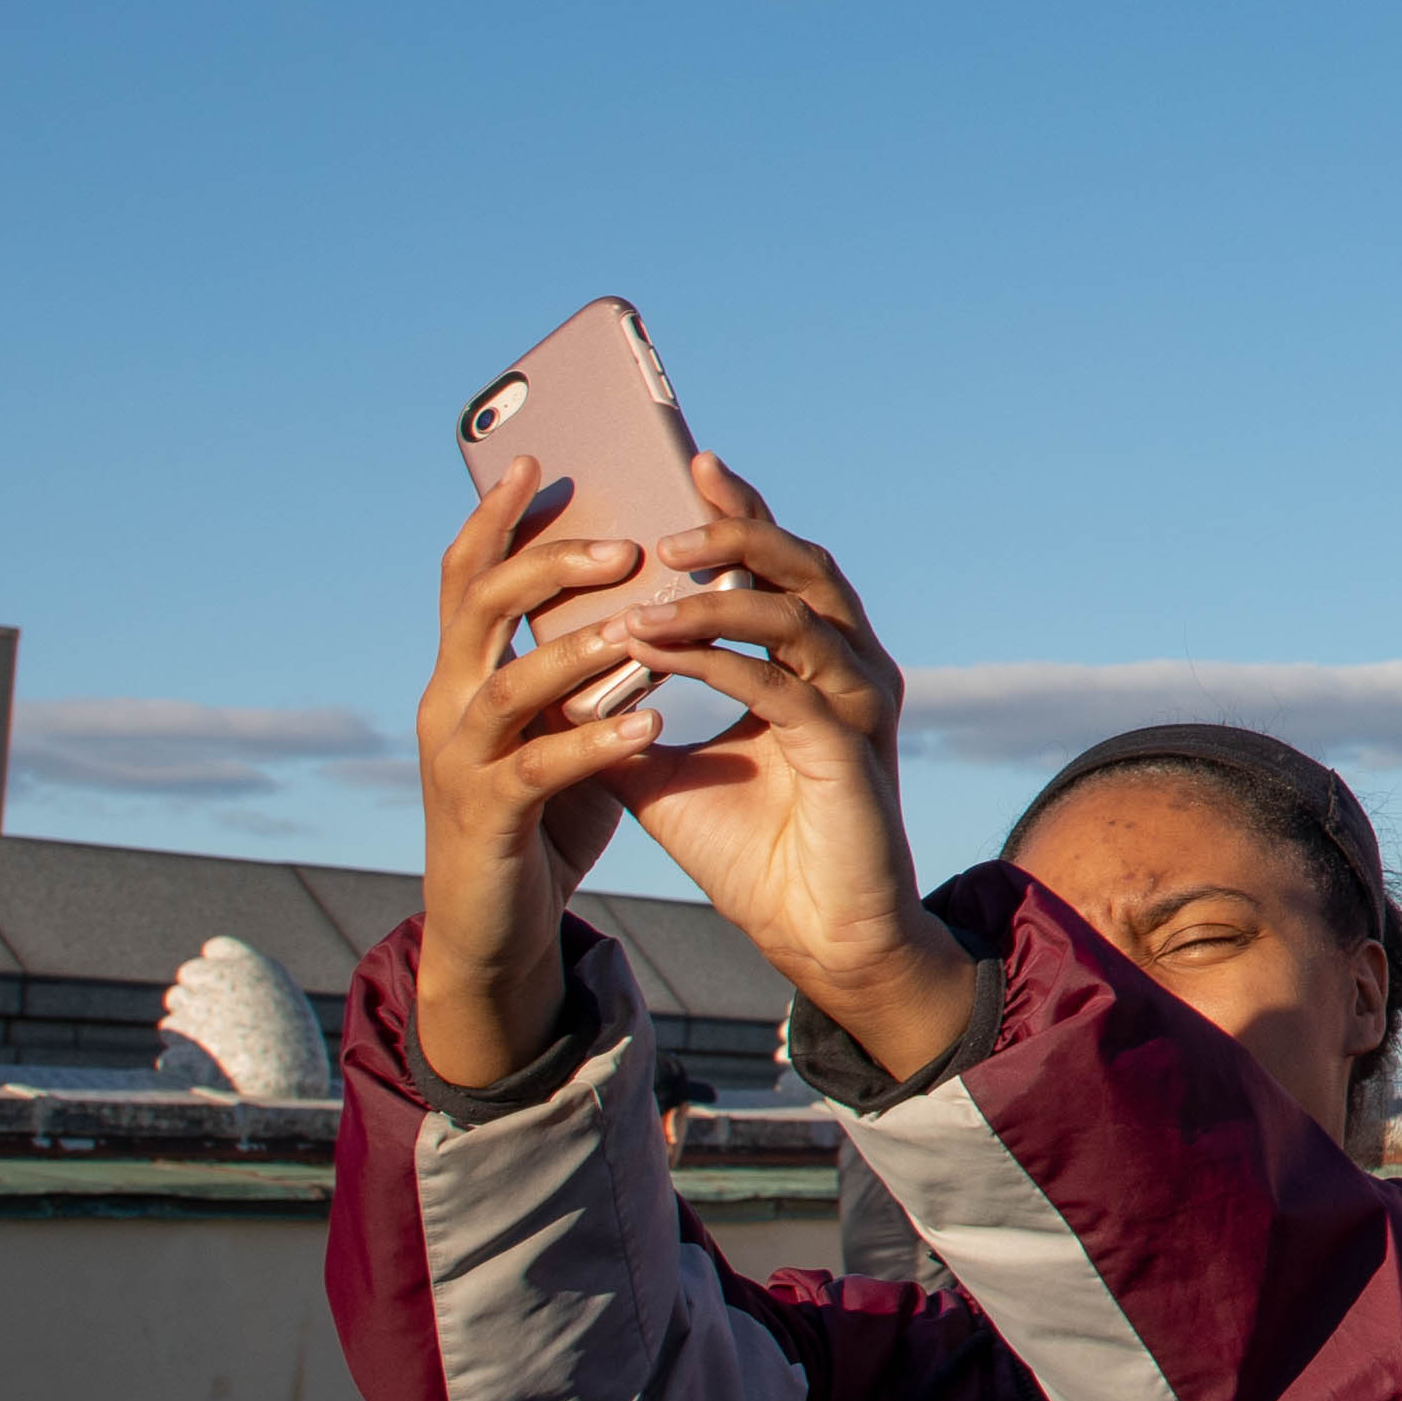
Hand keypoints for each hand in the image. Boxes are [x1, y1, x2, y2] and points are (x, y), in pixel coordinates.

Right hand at [411, 462, 666, 1091]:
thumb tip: (642, 594)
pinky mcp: (487, 822)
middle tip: (623, 545)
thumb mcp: (555, 727)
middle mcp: (448, 706)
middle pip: (478, 609)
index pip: (467, 577)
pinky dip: (593, 742)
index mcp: (463, 675)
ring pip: (506, 687)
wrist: (491, 930)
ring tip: (639, 626)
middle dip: (546, 566)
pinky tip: (647, 723)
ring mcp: (460, 764)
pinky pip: (538, 771)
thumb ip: (580, 669)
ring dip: (575, 650)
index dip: (496, 518)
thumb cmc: (537, 818)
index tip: (538, 459)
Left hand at [586, 458, 975, 1080]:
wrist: (815, 938)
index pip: (780, 565)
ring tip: (648, 588)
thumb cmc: (754, 854)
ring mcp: (859, 706)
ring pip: (798, 614)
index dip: (738, 510)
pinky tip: (663, 650)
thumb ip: (622, 709)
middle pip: (805, 566)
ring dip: (717, 594)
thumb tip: (542, 666)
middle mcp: (852, 669)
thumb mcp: (664, 769)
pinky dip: (719, 662)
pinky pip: (782, 685)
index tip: (686, 462)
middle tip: (667, 518)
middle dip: (736, 530)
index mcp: (819, 662)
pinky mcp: (849, 751)